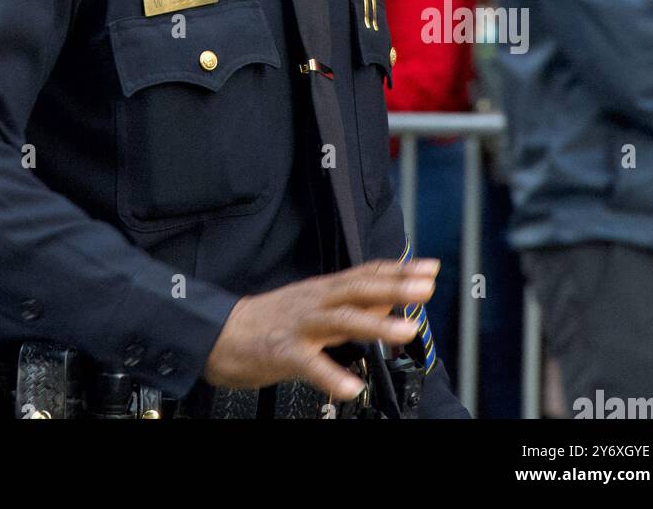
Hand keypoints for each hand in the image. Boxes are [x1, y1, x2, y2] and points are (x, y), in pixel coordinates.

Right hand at [203, 259, 438, 399]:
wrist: (221, 333)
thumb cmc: (271, 319)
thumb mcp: (315, 304)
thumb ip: (351, 303)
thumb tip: (389, 303)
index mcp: (325, 290)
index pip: (367, 274)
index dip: (399, 270)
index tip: (431, 267)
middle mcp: (316, 301)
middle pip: (359, 289)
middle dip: (395, 288)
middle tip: (426, 287)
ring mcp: (301, 325)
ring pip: (341, 320)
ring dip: (376, 325)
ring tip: (407, 330)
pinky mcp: (283, 352)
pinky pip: (310, 365)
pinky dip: (331, 375)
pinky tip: (351, 385)